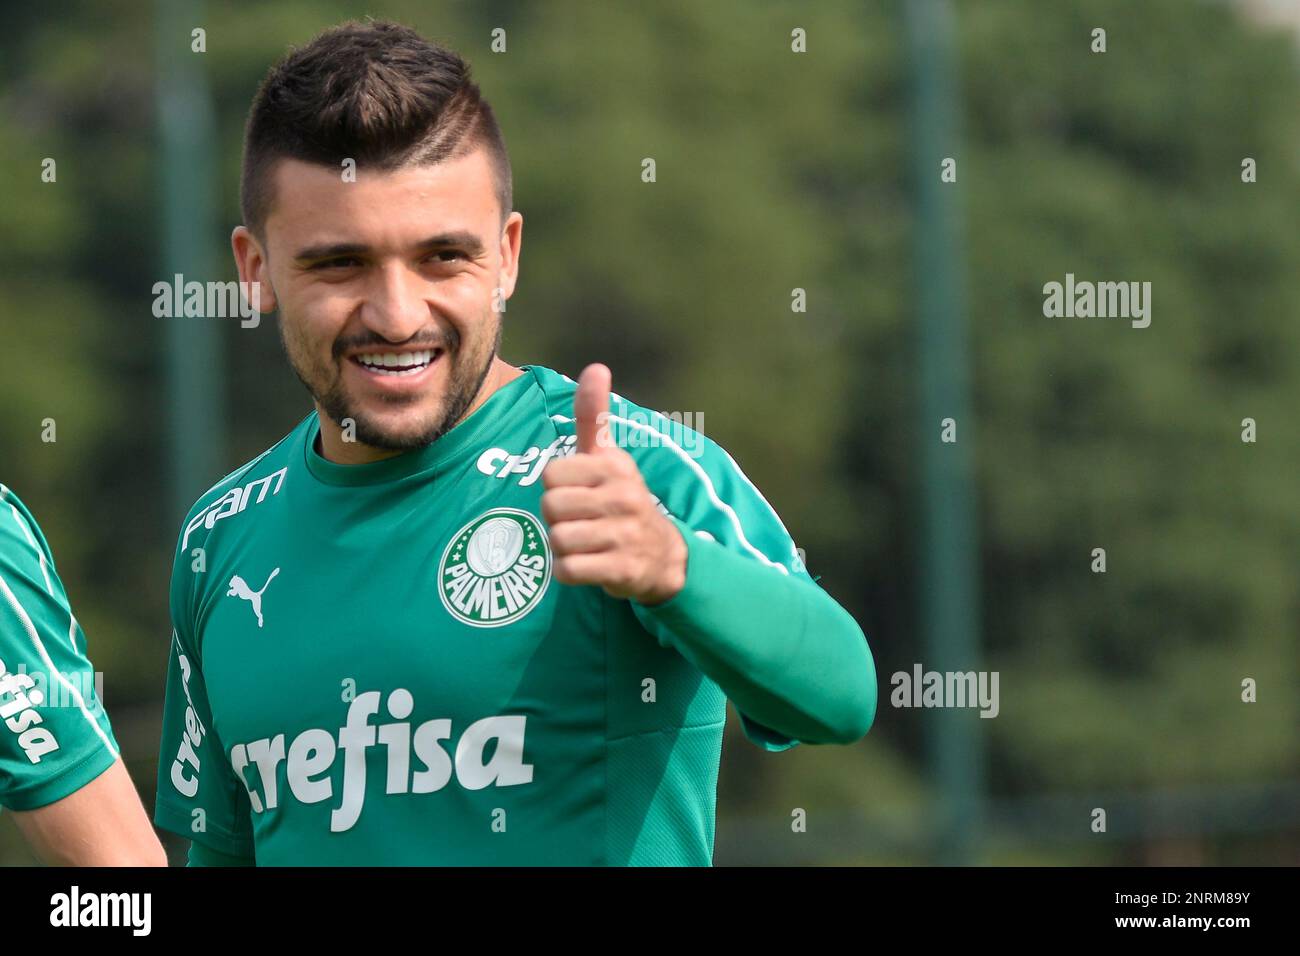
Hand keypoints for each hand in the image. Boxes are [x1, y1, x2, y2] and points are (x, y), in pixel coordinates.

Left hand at [540, 363, 687, 604]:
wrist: (664, 556)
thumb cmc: (622, 499)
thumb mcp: (610, 457)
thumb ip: (593, 415)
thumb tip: (596, 367)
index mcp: (615, 466)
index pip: (551, 475)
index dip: (557, 487)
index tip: (579, 493)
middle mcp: (623, 496)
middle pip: (550, 506)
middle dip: (557, 518)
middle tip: (580, 521)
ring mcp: (625, 534)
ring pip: (558, 539)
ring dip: (563, 546)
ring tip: (585, 542)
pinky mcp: (622, 569)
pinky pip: (567, 570)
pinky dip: (568, 571)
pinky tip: (587, 564)